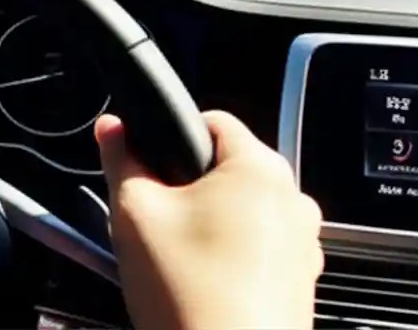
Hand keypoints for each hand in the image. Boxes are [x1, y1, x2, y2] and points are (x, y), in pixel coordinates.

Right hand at [96, 110, 322, 329]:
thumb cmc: (189, 296)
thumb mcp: (135, 215)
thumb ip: (121, 159)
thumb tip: (114, 128)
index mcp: (260, 169)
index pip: (210, 121)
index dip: (169, 141)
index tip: (147, 172)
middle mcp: (294, 200)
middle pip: (227, 170)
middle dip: (188, 190)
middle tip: (158, 226)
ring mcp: (304, 244)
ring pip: (242, 212)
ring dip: (209, 226)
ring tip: (180, 263)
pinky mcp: (301, 281)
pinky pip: (259, 250)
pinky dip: (231, 259)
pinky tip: (203, 285)